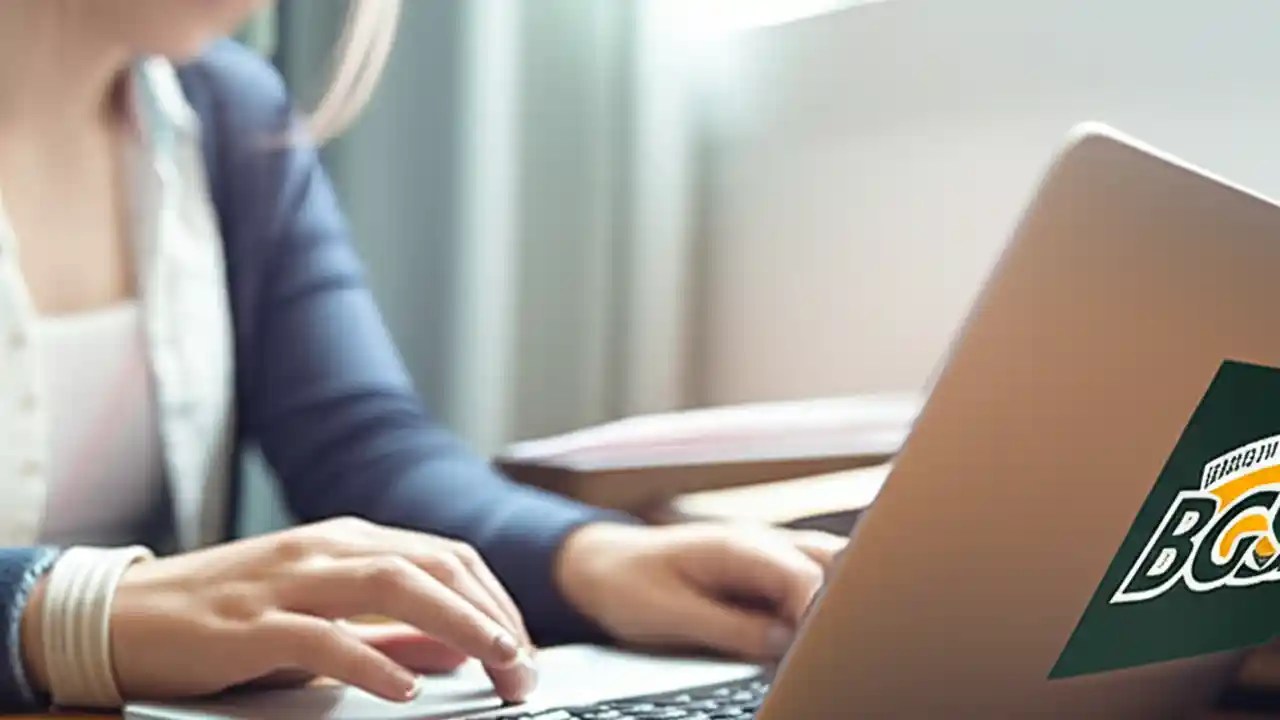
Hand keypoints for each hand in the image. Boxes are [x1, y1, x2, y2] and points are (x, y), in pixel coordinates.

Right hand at [23, 517, 537, 704]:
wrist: (124, 616)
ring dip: (455, 623)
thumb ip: (387, 629)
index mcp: (347, 540)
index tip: (523, 646)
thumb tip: (456, 648)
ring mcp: (287, 581)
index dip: (494, 600)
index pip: (445, 557)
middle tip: (524, 664)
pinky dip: (370, 660)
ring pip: (391, 585)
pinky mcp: (249, 623)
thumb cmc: (228, 617)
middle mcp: (325, 549)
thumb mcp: (319, 615)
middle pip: (431, 565)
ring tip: (495, 660)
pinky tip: (405, 687)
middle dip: (489, 614)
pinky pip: (321, 638)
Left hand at [555, 523, 845, 661]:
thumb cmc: (628, 584)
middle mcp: (760, 546)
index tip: (822, 645)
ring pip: (825, 570)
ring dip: (833, 601)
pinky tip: (811, 636)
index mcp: (738, 546)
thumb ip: (729, 626)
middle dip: (842, 600)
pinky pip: (804, 586)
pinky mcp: (762, 578)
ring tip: (828, 642)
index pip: (804, 574)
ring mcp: (764, 559)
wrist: (603, 568)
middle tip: (835, 645)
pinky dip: (815, 608)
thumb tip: (784, 640)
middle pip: (831, 562)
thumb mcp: (670, 613)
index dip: (821, 610)